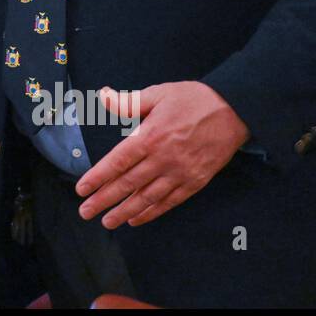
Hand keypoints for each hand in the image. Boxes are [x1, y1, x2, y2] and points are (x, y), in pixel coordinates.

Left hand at [75, 81, 249, 228]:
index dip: (98, 177)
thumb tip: (104, 95)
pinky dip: (152, 212)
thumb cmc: (194, 99)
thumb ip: (129, 101)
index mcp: (150, 136)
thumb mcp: (159, 94)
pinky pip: (170, 201)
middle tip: (86, 212)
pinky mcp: (195, 181)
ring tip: (107, 221)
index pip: (117, 162)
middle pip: (128, 184)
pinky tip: (137, 218)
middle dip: (104, 200)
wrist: (234, 110)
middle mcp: (163, 158)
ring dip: (125, 211)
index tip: (81, 189)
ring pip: (147, 197)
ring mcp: (180, 172)